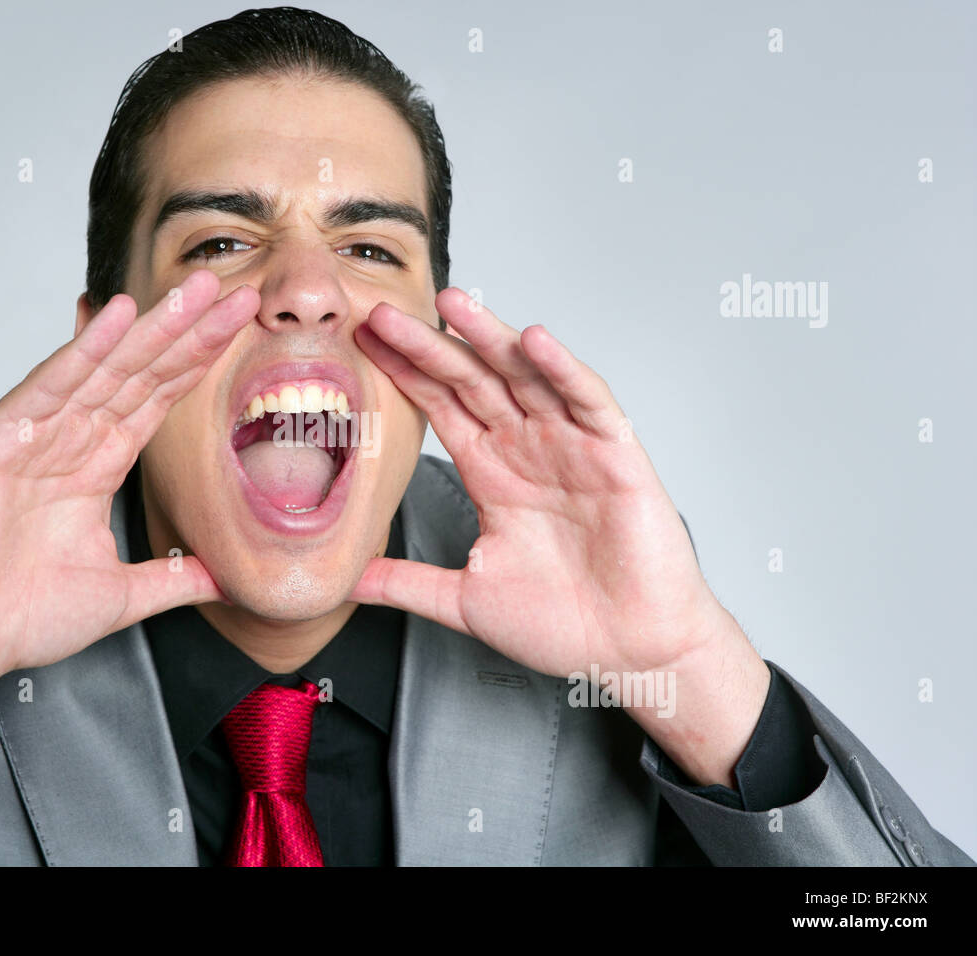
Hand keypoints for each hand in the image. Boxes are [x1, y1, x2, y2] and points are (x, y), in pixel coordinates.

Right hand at [0, 270, 257, 740]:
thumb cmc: (21, 616)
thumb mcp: (122, 595)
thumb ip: (174, 580)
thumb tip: (225, 578)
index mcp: (97, 465)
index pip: (158, 399)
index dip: (198, 361)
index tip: (241, 328)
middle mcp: (70, 440)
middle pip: (140, 372)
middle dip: (188, 330)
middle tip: (236, 291)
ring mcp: (36, 435)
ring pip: (105, 369)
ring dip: (151, 327)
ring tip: (193, 289)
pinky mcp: (0, 439)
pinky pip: (50, 385)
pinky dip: (84, 349)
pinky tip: (118, 315)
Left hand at [349, 288, 769, 784]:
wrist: (631, 652)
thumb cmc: (562, 625)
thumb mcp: (464, 600)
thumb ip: (406, 583)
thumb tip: (346, 580)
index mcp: (491, 473)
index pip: (440, 407)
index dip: (404, 373)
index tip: (364, 342)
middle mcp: (528, 449)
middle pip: (471, 381)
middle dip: (429, 346)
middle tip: (385, 311)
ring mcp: (572, 447)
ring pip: (525, 377)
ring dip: (490, 339)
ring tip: (452, 303)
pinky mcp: (617, 456)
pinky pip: (587, 402)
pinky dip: (562, 370)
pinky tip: (532, 342)